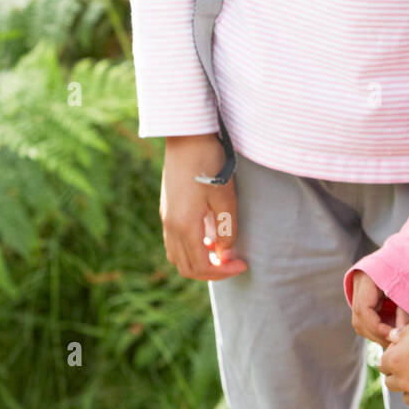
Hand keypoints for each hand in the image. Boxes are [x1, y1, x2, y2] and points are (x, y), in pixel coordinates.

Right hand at [160, 134, 247, 279]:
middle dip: (210, 272)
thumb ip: (226, 230)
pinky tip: (208, 235)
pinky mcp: (167, 207)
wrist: (187, 136)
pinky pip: (174, 241)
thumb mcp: (225, 197)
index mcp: (184, 226)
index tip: (242, 265)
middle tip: (232, 264)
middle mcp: (170, 226)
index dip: (222, 272)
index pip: (200, 267)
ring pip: (177, 255)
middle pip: (186, 267)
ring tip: (220, 251)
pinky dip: (190, 247)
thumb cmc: (209, 163)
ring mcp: (166, 216)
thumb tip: (226, 255)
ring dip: (198, 261)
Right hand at [350, 272, 408, 344]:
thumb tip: (398, 338)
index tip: (394, 336)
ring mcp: (361, 288)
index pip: (363, 310)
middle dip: (376, 333)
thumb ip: (404, 314)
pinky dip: (378, 324)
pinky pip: (368, 314)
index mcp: (366, 277)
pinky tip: (392, 330)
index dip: (377, 327)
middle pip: (359, 317)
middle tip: (394, 342)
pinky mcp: (367, 294)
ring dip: (376, 331)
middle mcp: (359, 283)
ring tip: (394, 338)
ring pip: (361, 319)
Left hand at [378, 322, 408, 408]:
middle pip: (391, 383)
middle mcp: (404, 381)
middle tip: (407, 364)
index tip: (399, 351)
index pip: (382, 364)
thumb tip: (392, 336)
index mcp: (395, 361)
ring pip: (407, 398)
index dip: (390, 357)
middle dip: (396, 374)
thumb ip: (402, 333)